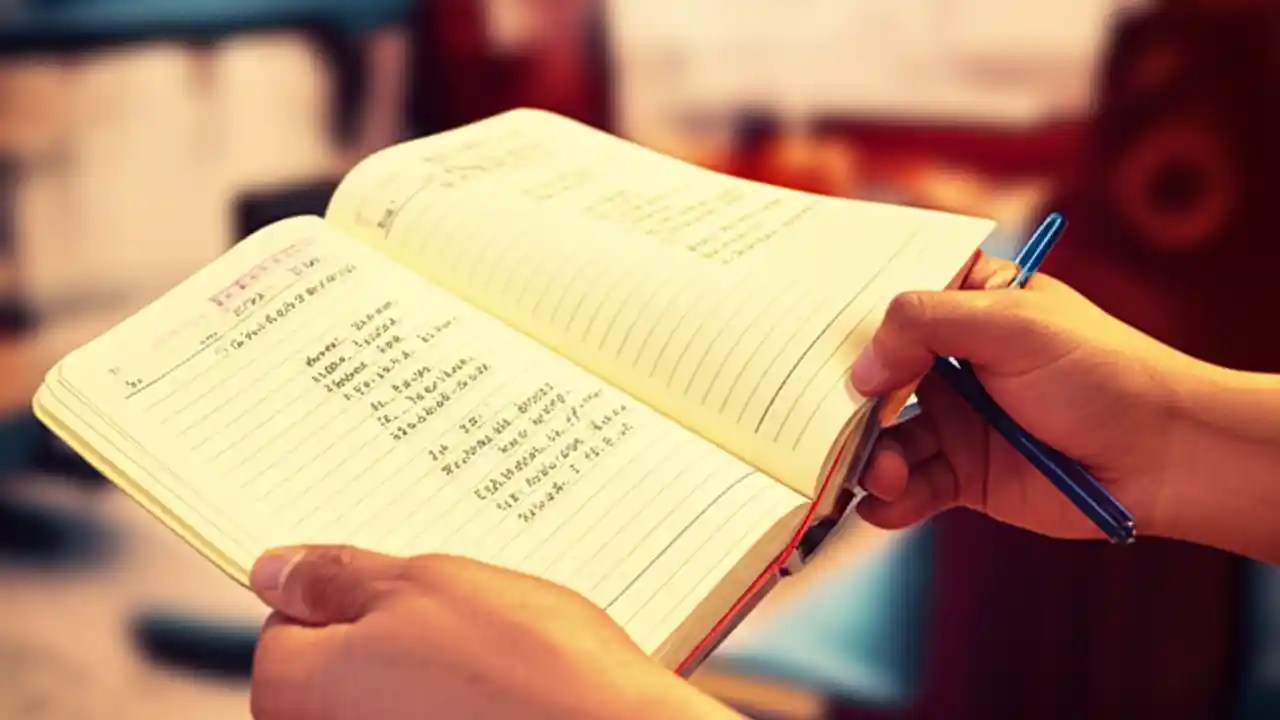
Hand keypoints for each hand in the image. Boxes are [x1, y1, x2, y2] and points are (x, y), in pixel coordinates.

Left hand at [248, 546, 740, 719]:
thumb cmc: (529, 669)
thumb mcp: (428, 585)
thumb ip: (340, 577)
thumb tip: (278, 570)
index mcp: (299, 691)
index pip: (285, 625)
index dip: (347, 593)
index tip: (394, 582)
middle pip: (334, 669)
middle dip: (385, 633)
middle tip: (456, 610)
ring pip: (388, 696)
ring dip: (426, 670)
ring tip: (494, 651)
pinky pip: (429, 716)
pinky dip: (456, 703)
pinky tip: (504, 688)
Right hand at [849, 253, 1206, 540]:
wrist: (1160, 456)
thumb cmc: (1098, 370)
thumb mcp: (1010, 324)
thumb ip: (925, 324)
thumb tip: (858, 371)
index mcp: (964, 303)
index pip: (886, 302)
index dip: (845, 323)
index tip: (806, 344)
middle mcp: (949, 360)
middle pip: (872, 377)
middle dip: (846, 404)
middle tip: (829, 425)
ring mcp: (954, 420)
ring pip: (883, 438)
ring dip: (869, 459)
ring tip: (880, 475)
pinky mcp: (963, 475)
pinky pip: (910, 487)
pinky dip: (891, 499)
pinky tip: (887, 504)